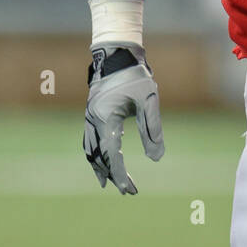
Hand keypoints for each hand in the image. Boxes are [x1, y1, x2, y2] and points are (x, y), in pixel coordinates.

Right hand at [83, 44, 164, 193]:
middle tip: (128, 191)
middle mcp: (93, 120)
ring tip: (110, 184)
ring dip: (101, 168)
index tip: (128, 189)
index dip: (120, 173)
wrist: (118, 55)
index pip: (111, 153)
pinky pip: (90, 141)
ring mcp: (90, 117)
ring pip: (91, 150)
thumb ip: (152, 130)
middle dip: (113, 175)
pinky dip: (95, 155)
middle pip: (100, 156)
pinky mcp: (92, 114)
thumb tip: (156, 159)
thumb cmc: (136, 77)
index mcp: (106, 117)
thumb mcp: (149, 102)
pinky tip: (104, 163)